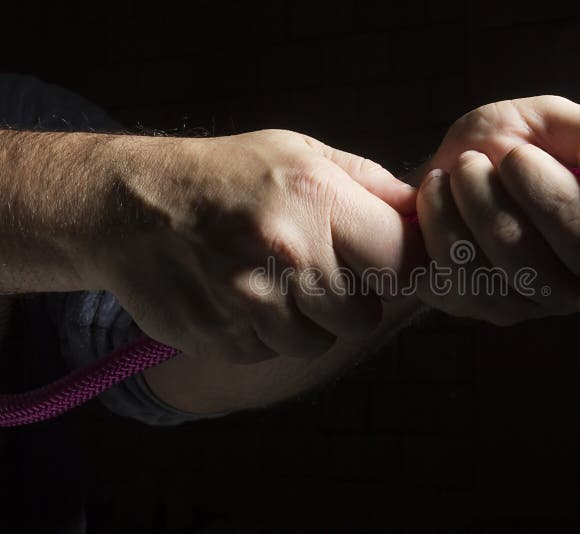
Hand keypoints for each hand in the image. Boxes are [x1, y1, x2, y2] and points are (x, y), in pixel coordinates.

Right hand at [91, 129, 421, 362]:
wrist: (131, 206)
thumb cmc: (228, 174)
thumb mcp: (300, 152)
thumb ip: (369, 182)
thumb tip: (424, 208)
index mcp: (317, 200)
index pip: (403, 261)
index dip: (401, 266)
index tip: (386, 262)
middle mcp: (289, 255)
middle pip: (364, 314)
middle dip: (352, 298)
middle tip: (320, 269)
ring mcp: (252, 303)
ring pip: (320, 342)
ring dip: (309, 320)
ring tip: (277, 281)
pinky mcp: (223, 338)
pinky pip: (273, 353)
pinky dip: (267, 333)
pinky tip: (244, 297)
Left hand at [414, 95, 579, 323]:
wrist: (439, 176)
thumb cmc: (503, 149)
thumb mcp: (548, 123)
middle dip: (545, 193)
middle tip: (510, 155)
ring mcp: (544, 297)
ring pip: (529, 267)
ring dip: (486, 204)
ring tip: (464, 166)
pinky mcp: (491, 308)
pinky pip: (470, 276)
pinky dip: (445, 221)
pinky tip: (437, 191)